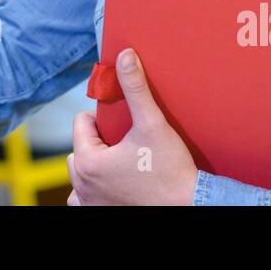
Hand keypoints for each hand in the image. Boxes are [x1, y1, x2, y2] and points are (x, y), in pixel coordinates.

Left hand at [66, 48, 197, 204]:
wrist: (189, 205)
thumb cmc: (170, 170)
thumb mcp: (152, 124)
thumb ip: (136, 89)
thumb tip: (125, 56)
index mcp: (88, 161)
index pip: (81, 123)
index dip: (103, 119)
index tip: (124, 127)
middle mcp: (81, 186)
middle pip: (80, 147)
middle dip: (99, 142)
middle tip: (127, 144)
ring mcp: (89, 204)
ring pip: (81, 173)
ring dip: (96, 166)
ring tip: (123, 164)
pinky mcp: (99, 214)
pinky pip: (85, 197)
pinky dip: (97, 188)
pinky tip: (118, 182)